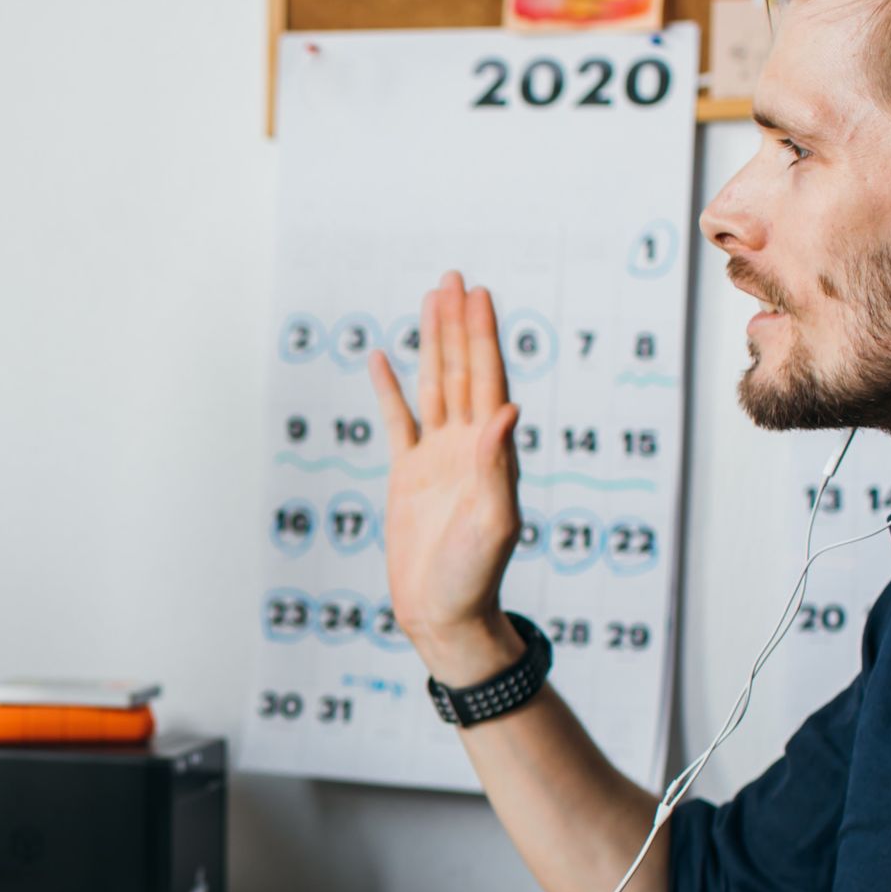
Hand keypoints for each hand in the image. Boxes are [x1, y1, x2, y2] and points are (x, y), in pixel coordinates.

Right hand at [373, 273, 525, 683]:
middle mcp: (467, 446)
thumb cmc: (475, 576)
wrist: (444, 613)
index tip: (478, 296)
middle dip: (459, 324)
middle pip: (462, 371)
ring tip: (430, 300)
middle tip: (455, 278)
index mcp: (492, 452)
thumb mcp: (494, 521)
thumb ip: (496, 464)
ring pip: (434, 385)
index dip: (483, 337)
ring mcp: (437, 457)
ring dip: (433, 343)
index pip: (488, 381)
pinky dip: (390, 389)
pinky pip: (397, 421)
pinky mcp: (408, 474)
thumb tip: (508, 407)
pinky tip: (382, 359)